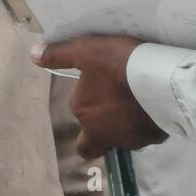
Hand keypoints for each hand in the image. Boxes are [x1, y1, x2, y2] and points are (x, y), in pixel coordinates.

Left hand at [33, 36, 167, 158]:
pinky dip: (147, 122)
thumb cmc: (120, 66)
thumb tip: (33, 55)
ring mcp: (129, 140)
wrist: (163, 82)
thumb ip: (61, 54)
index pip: (78, 110)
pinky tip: (155, 105)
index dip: (87, 98)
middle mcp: (102, 133)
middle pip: (92, 144)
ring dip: (125, 124)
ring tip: (139, 101)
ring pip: (121, 138)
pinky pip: (146, 133)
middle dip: (97, 133)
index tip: (101, 82)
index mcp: (84, 113)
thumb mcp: (88, 51)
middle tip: (112, 109)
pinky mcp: (153, 139)